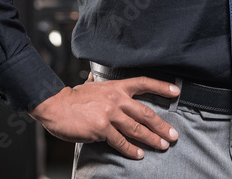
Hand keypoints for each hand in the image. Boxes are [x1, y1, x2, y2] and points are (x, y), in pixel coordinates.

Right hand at [28, 73, 180, 159]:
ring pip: (136, 128)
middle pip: (145, 112)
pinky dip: (131, 149)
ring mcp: (109, 114)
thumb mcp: (90, 85)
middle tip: (173, 135)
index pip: (143, 83)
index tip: (176, 91)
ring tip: (162, 145)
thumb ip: (100, 84)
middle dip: (161, 125)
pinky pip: (120, 141)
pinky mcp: (101, 128)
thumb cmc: (72, 98)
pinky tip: (139, 154)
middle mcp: (116, 99)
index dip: (161, 87)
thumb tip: (95, 77)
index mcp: (116, 86)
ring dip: (151, 139)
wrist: (55, 106)